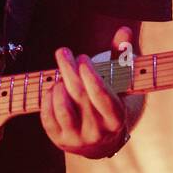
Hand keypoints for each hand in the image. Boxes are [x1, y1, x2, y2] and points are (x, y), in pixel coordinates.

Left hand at [41, 26, 133, 158]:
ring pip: (63, 109)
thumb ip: (122, 56)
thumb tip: (124, 30)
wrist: (101, 142)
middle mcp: (98, 132)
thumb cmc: (111, 102)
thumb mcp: (120, 82)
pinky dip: (48, 99)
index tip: (82, 57)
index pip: (102, 95)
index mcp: (117, 118)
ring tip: (60, 76)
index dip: (90, 74)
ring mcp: (78, 139)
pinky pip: (48, 118)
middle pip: (79, 96)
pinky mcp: (60, 141)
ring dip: (58, 86)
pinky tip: (53, 88)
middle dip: (69, 70)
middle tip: (63, 52)